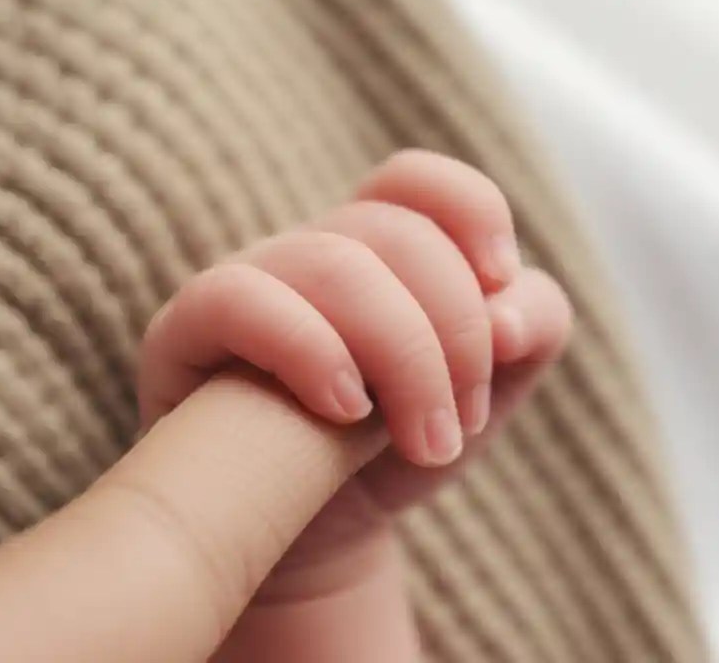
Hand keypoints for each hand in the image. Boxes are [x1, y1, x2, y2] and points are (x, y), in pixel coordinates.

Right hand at [137, 150, 571, 592]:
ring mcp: (245, 283)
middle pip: (397, 234)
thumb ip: (532, 327)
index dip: (471, 212)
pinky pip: (240, 299)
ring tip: (425, 443)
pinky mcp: (186, 329)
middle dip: (455, 332)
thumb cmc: (399, 450)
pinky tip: (344, 409)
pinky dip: (310, 349)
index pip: (415, 179)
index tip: (500, 282)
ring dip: (404, 359)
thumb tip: (507, 315)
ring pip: (334, 264)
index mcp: (379, 247)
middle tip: (461, 422)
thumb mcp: (487, 393)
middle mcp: (309, 251)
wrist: (317, 538)